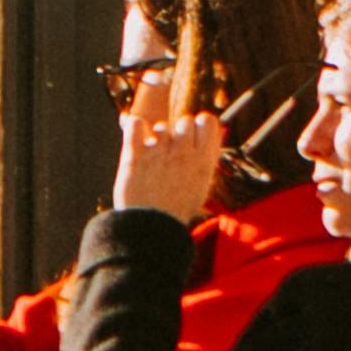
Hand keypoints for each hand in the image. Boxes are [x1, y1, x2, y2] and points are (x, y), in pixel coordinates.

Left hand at [109, 101, 229, 221]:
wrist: (151, 229)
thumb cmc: (177, 207)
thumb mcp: (202, 184)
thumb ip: (207, 156)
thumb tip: (216, 129)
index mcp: (202, 160)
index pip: (208, 121)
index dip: (200, 126)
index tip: (193, 137)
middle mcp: (183, 153)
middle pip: (185, 121)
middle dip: (179, 132)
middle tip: (172, 150)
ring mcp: (158, 153)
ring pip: (161, 127)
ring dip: (156, 138)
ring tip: (154, 158)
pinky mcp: (134, 156)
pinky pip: (134, 125)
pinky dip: (134, 128)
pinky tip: (136, 139)